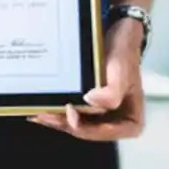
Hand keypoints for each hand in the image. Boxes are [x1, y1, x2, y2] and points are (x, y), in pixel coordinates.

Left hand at [31, 19, 145, 139]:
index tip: (69, 113)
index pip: (106, 133)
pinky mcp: (85, 106)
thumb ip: (113, 91)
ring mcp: (99, 115)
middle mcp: (115, 122)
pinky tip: (39, 105)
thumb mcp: (121, 71)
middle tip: (44, 113)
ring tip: (37, 110)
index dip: (86, 129)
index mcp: (131, 122)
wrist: (116, 36)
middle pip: (86, 131)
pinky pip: (69, 113)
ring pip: (75, 124)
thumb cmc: (122, 55)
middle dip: (64, 124)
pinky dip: (55, 110)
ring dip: (56, 119)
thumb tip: (91, 101)